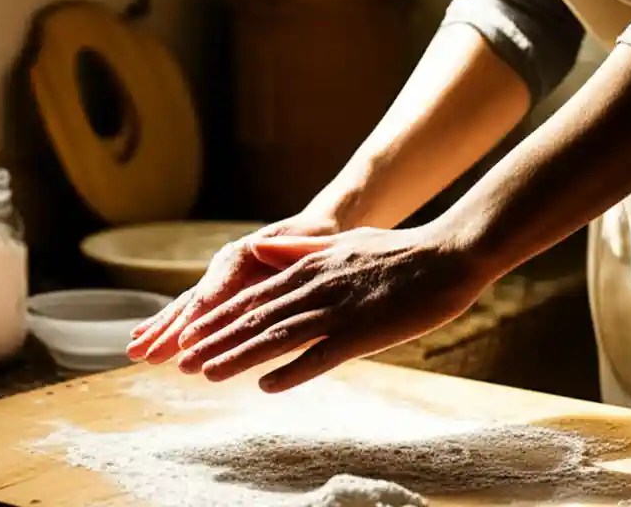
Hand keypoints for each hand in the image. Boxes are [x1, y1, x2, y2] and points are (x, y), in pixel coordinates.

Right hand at [126, 211, 342, 363]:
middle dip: (168, 331)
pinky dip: (169, 329)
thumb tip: (257, 247)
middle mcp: (223, 267)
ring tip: (134, 351)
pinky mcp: (221, 293)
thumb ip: (287, 251)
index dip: (199, 317)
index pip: (215, 290)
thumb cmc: (317, 238)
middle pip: (193, 303)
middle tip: (144, 354)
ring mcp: (218, 280)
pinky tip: (148, 345)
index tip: (184, 339)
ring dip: (161, 332)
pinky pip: (192, 314)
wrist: (314, 229)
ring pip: (186, 309)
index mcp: (243, 255)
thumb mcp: (310, 243)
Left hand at [173, 224, 489, 392]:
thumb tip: (257, 251)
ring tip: (206, 374)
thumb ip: (299, 253)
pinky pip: (322, 355)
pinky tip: (267, 385)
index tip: (188, 333)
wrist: (449, 253)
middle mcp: (315, 288)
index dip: (217, 317)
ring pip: (277, 337)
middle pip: (254, 318)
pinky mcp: (364, 332)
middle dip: (214, 340)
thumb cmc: (398, 251)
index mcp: (309, 268)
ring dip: (238, 357)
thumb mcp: (341, 243)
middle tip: (181, 361)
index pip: (252, 295)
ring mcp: (338, 310)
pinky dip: (293, 370)